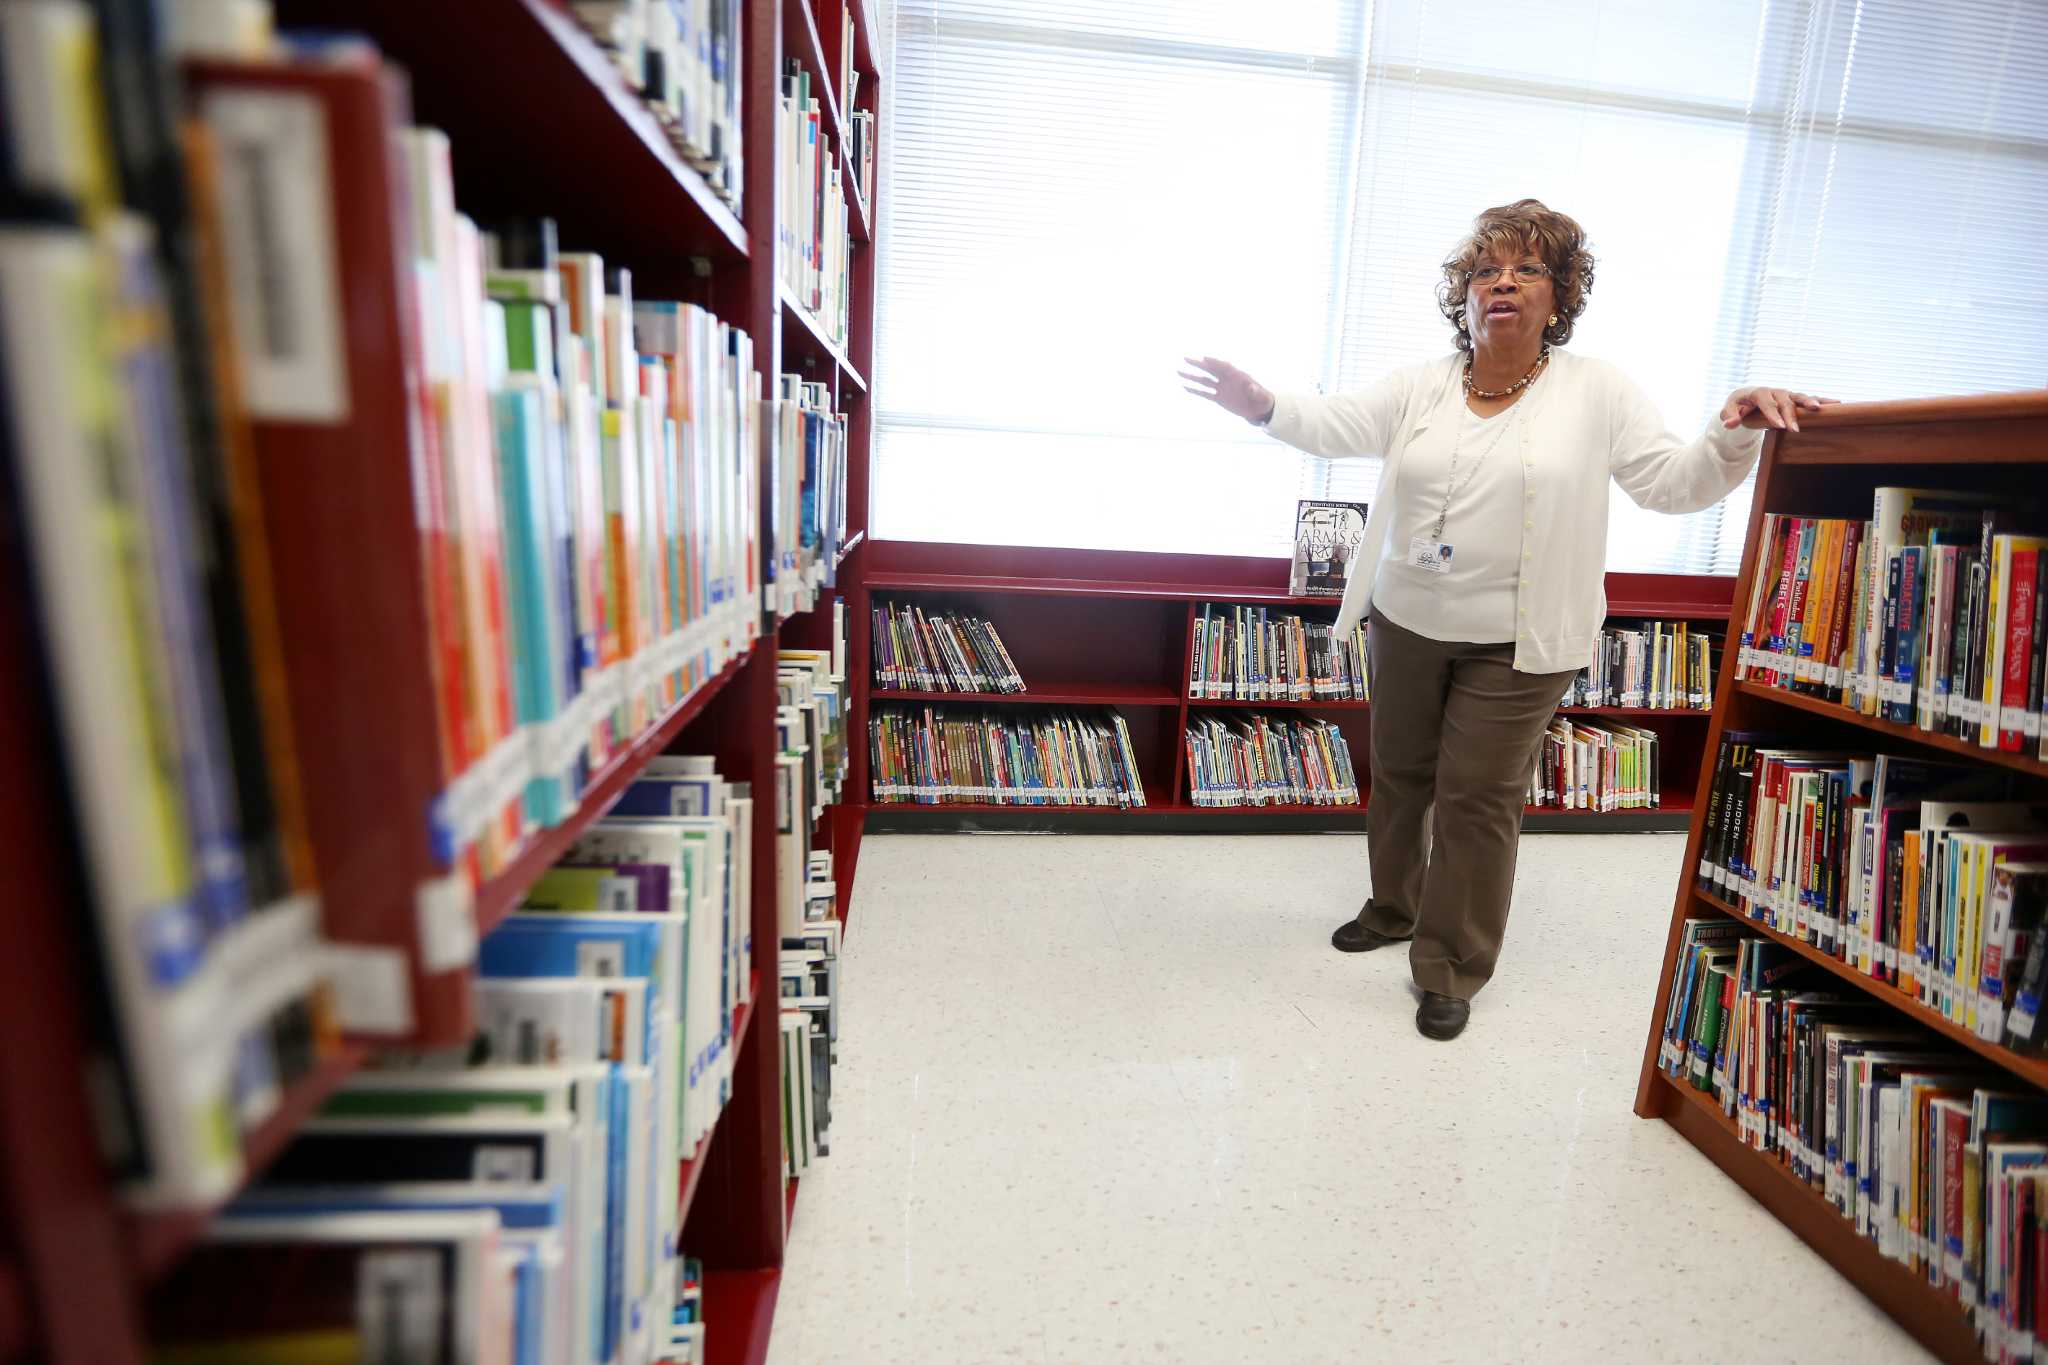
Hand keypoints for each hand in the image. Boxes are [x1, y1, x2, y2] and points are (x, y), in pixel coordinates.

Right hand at [1181, 356, 1275, 423]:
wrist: (1259, 410)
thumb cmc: (1263, 400)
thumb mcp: (1262, 396)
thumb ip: (1256, 391)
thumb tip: (1251, 387)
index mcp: (1238, 375)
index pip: (1224, 366)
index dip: (1214, 362)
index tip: (1204, 358)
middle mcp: (1227, 379)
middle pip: (1210, 369)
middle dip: (1198, 364)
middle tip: (1185, 358)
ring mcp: (1222, 388)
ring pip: (1204, 381)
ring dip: (1192, 377)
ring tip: (1179, 372)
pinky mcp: (1219, 398)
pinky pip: (1205, 394)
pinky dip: (1196, 391)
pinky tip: (1185, 386)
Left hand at [1721, 386, 1837, 431]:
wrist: (1747, 398)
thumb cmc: (1738, 405)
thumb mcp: (1729, 410)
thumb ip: (1728, 416)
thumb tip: (1729, 424)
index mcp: (1759, 393)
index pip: (1766, 403)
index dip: (1772, 414)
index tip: (1779, 426)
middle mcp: (1775, 392)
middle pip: (1784, 402)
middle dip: (1790, 415)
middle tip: (1794, 429)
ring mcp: (1787, 395)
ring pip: (1799, 397)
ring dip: (1809, 402)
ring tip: (1819, 409)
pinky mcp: (1795, 399)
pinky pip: (1810, 398)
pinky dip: (1823, 400)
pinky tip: (1837, 403)